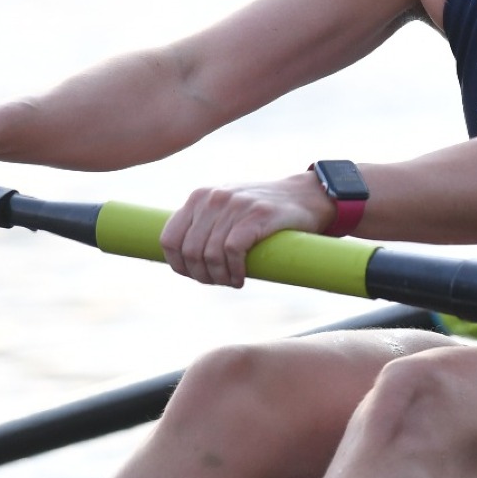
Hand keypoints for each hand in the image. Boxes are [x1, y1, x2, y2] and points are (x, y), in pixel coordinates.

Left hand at [160, 172, 331, 287]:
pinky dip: (234, 271)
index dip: (177, 265)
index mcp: (200, 197)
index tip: (195, 275)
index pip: (169, 238)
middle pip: (189, 251)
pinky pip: (232, 251)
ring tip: (231, 281)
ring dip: (219, 277)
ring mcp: (235, 204)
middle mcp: (213, 197)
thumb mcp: (226, 208)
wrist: (307, 195)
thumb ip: (203, 224)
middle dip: (201, 275)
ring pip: (209, 254)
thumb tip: (181, 259)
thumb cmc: (263, 211)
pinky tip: (241, 277)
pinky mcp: (257, 215)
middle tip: (218, 282)